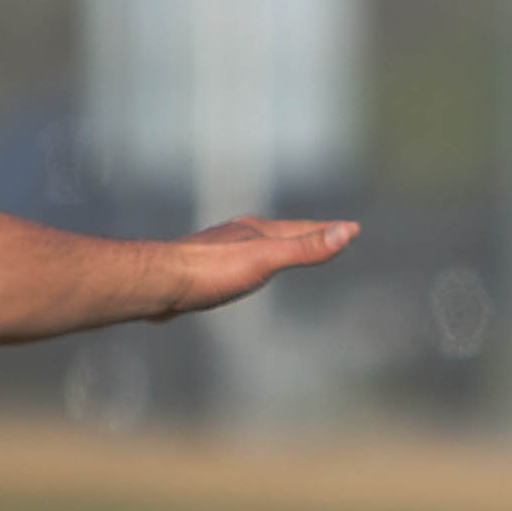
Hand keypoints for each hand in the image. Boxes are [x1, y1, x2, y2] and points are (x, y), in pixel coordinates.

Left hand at [160, 217, 358, 316]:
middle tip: (327, 235)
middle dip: (307, 234)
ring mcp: (221, 249)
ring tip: (286, 249)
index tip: (353, 228)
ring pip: (259, 246)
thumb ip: (304, 248)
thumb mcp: (266, 259)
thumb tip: (346, 232)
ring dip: (278, 247)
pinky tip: (241, 270)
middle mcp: (240, 234)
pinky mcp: (203, 267)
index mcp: (258, 230)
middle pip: (282, 234)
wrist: (157, 282)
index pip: (304, 229)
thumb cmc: (211, 272)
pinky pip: (238, 261)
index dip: (331, 231)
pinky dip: (253, 262)